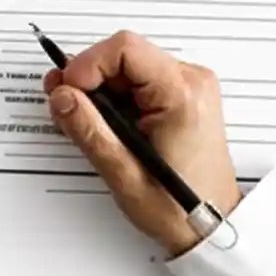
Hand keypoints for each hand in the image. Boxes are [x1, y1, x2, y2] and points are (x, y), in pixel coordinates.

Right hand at [44, 30, 239, 255]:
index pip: (125, 49)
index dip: (87, 64)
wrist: (211, 226)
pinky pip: (140, 80)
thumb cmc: (180, 208)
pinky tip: (108, 123)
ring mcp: (190, 86)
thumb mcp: (124, 173)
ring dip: (101, 90)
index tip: (68, 90)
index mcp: (182, 96)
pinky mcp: (183, 95)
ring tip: (86, 121)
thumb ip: (89, 130)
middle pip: (125, 55)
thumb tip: (63, 97)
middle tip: (67, 105)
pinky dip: (116, 96)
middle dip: (89, 78)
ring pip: (129, 66)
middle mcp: (192, 82)